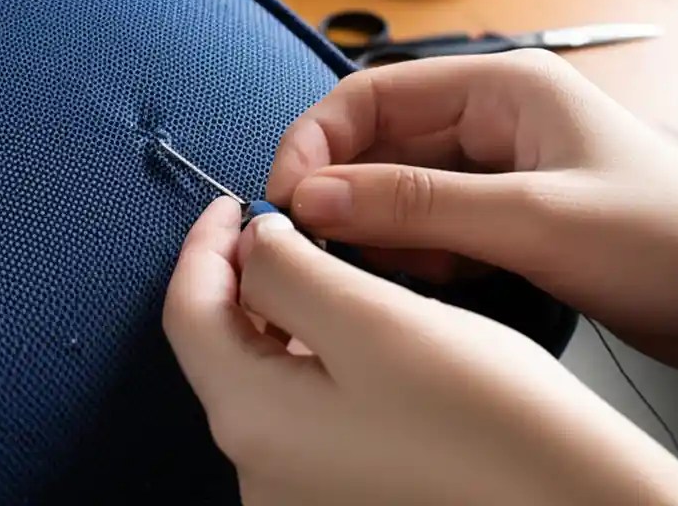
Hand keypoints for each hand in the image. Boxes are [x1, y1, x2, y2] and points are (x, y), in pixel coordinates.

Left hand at [163, 197, 677, 504]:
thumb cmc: (490, 418)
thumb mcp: (375, 319)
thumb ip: (290, 272)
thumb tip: (252, 243)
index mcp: (251, 423)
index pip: (186, 314)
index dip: (205, 246)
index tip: (237, 203)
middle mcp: (258, 473)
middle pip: (222, 351)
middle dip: (246, 280)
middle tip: (286, 226)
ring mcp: (297, 496)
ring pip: (265, 382)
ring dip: (282, 321)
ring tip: (325, 271)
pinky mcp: (340, 500)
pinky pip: (303, 419)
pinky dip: (313, 366)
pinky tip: (354, 339)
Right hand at [266, 50, 677, 370]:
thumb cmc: (673, 236)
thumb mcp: (531, 220)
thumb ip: (415, 206)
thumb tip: (312, 195)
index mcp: (498, 87)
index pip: (369, 96)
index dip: (316, 143)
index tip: (287, 198)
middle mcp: (489, 121)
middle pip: (375, 146)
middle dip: (345, 196)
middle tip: (326, 249)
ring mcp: (496, 172)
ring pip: (395, 192)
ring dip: (382, 233)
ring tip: (413, 271)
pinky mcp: (505, 219)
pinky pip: (429, 229)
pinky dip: (418, 257)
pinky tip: (447, 281)